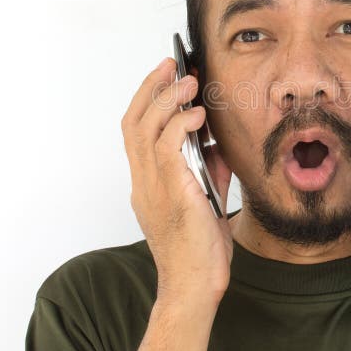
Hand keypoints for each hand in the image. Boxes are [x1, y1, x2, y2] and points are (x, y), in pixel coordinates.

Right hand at [120, 57, 233, 308]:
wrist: (196, 285)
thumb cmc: (199, 248)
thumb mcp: (206, 197)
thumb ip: (207, 168)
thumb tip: (217, 140)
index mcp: (147, 181)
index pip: (136, 130)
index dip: (147, 99)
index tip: (166, 76)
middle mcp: (142, 181)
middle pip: (133, 121)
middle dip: (151, 87)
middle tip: (171, 65)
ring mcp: (151, 187)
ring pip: (145, 128)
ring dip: (167, 99)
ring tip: (189, 82)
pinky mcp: (170, 192)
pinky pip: (166, 147)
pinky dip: (180, 124)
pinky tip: (198, 115)